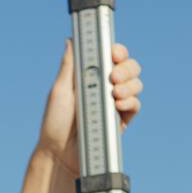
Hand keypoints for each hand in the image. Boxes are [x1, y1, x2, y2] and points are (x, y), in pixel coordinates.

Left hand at [37, 39, 142, 176]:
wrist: (60, 152)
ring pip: (136, 84)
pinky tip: (118, 104)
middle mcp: (106, 87)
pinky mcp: (120, 121)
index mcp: (92, 76)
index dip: (117, 51)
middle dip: (126, 67)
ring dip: (129, 84)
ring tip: (114, 93)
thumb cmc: (55, 122)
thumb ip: (69, 66)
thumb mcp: (59, 90)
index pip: (112, 56)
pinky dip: (130, 102)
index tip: (113, 53)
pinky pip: (135, 106)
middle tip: (114, 77)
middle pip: (129, 67)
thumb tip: (71, 40)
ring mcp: (115, 104)